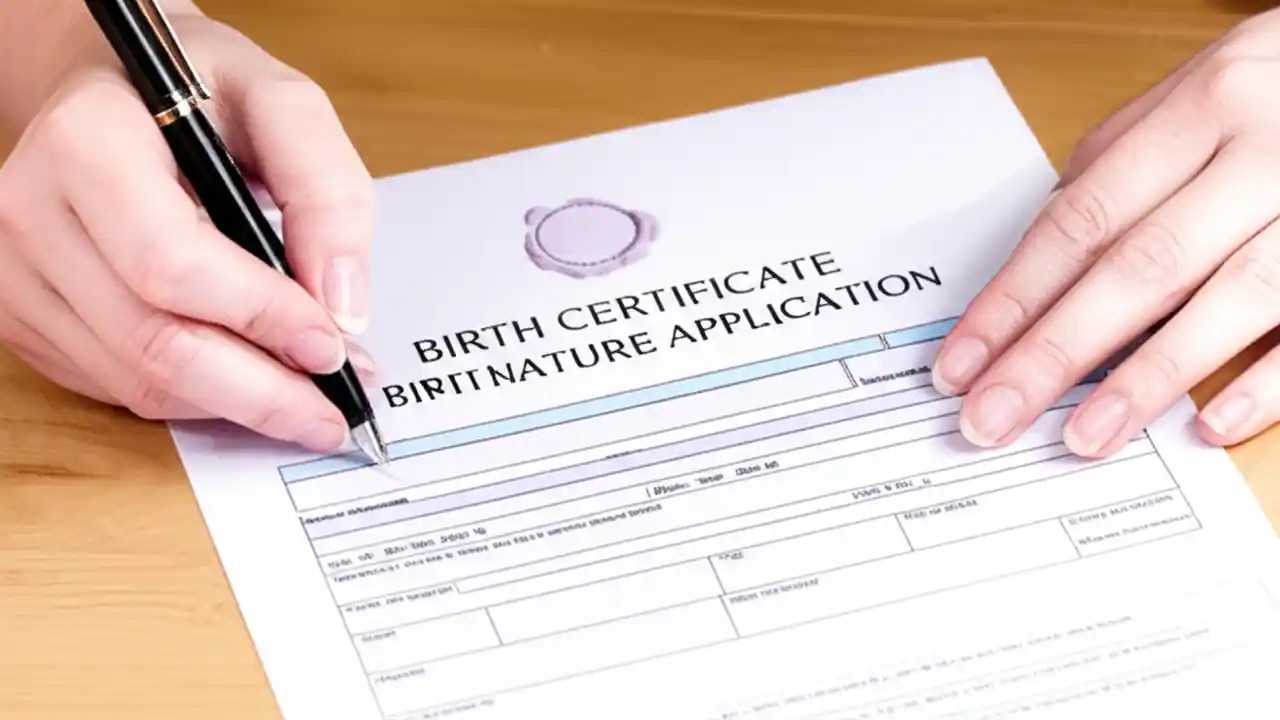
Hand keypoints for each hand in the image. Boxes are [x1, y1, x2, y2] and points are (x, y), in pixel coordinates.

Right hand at [0, 5, 375, 450]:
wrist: (118, 89)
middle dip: (260, 390)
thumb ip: (328, 194)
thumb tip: (341, 309)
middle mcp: (31, 209)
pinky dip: (198, 397)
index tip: (333, 346)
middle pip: (153, 343)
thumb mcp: (284, 105)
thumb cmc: (202, 92)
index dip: (261, 318)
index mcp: (90, 140)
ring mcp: (15, 270)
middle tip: (333, 410)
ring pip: (138, 380)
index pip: (173, 265)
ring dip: (237, 402)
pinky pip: (120, 386)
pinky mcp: (22, 314)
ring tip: (308, 390)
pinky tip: (248, 375)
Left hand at [934, 11, 1279, 456]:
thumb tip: (1036, 263)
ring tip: (1082, 438)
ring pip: (1228, 300)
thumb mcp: (1194, 100)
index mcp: (1203, 109)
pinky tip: (1209, 426)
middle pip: (1138, 267)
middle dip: (1052, 353)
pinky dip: (1265, 383)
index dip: (1012, 300)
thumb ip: (1117, 174)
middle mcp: (1262, 154)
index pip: (1081, 222)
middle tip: (990, 419)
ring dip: (1146, 379)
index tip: (960, 365)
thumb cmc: (1278, 93)